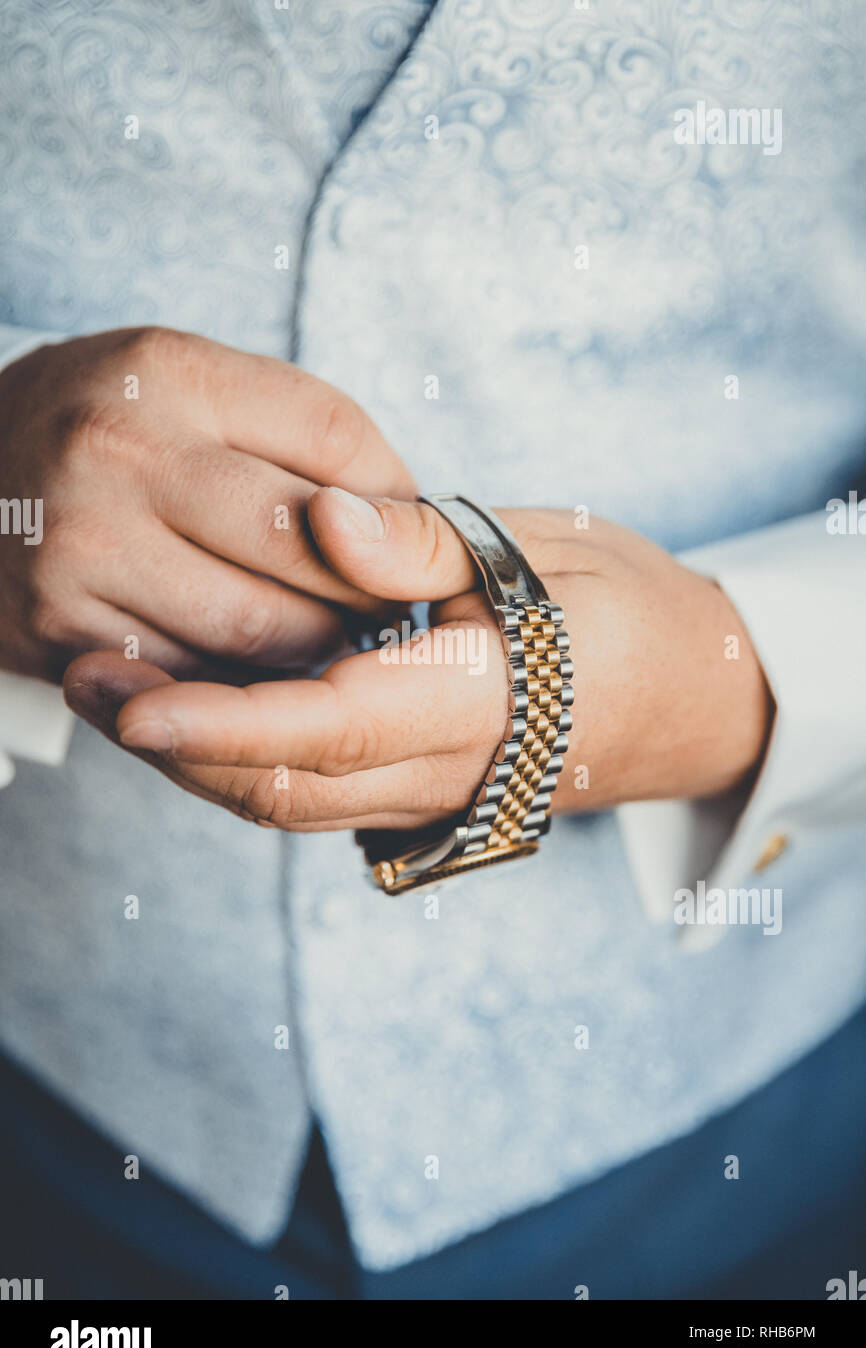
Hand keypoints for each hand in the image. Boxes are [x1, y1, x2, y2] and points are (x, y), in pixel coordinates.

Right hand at [0, 328, 412, 680]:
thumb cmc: (101, 429)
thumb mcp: (187, 386)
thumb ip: (296, 432)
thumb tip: (407, 516)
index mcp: (165, 370)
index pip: (335, 437)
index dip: (391, 498)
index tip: (401, 534)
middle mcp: (118, 451)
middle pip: (309, 543)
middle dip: (365, 586)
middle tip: (380, 601)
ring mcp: (81, 547)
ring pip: (262, 628)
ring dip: (313, 643)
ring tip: (321, 631)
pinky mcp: (60, 631)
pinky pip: (197, 678)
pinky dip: (241, 682)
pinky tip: (250, 665)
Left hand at [64, 492, 773, 828]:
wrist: (696, 698)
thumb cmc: (626, 609)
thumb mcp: (545, 550)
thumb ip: (428, 544)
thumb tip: (324, 519)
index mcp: (481, 702)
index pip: (328, 728)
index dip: (222, 723)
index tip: (127, 704)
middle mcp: (447, 769)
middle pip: (285, 785)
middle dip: (176, 745)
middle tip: (88, 675)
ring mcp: (433, 795)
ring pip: (291, 802)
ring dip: (196, 759)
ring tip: (117, 688)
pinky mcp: (422, 796)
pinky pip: (316, 795)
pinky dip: (243, 762)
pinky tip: (196, 709)